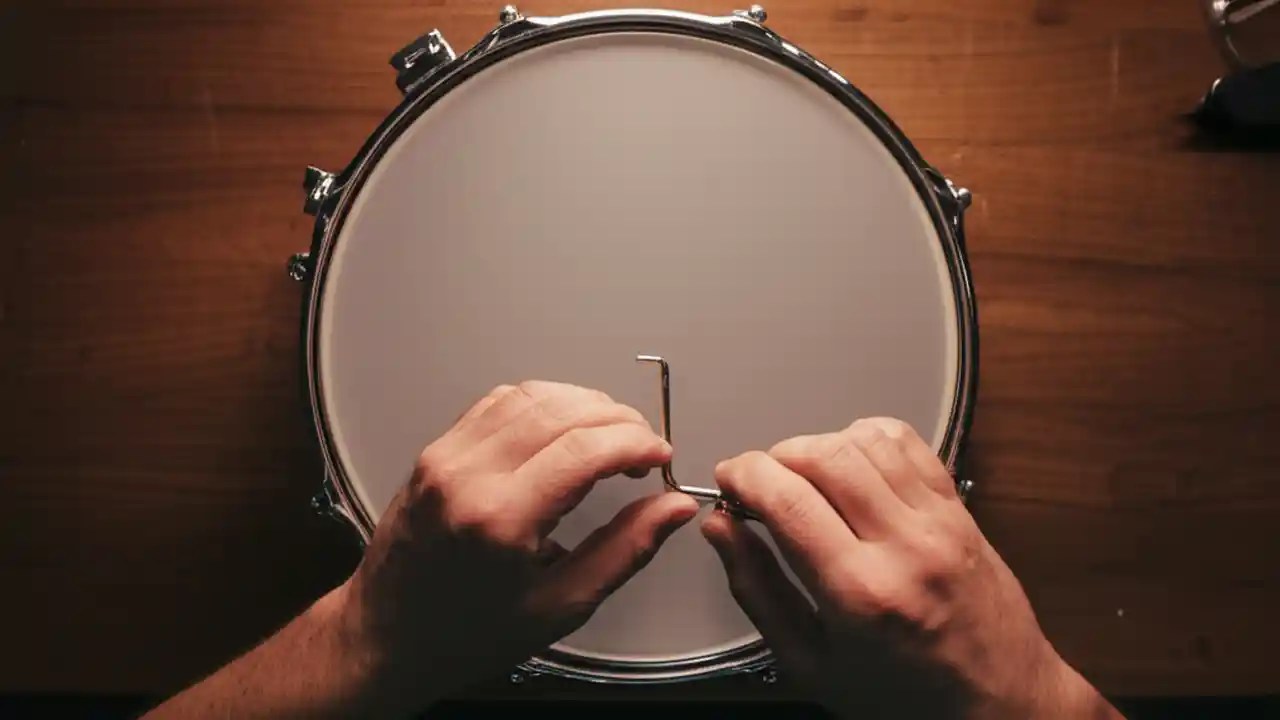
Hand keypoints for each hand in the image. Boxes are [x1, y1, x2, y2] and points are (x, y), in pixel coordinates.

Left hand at [337, 381, 699, 711]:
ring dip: (583, 403)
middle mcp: (466, 476)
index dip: (636, 443)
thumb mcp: (560, 606)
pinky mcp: (435, 450)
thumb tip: (672, 508)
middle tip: (644, 448)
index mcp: (499, 519)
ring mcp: (445, 457)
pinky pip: (498, 402)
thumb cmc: (463, 634)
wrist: (387, 636)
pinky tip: (565, 427)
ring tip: (611, 436)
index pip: (585, 448)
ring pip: (531, 394)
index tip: (660, 457)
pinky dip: (543, 402)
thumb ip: (625, 549)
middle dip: (618, 420)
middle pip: (563, 411)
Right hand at [703, 417, 1121, 719]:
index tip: (728, 480)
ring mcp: (938, 521)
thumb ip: (758, 590)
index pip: (788, 498)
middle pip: (824, 455)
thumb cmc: (904, 696)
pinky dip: (865, 439)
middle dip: (774, 456)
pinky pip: (906, 442)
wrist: (998, 702)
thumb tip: (720, 527)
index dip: (744, 475)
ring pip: (864, 439)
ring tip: (802, 477)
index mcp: (861, 594)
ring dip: (818, 445)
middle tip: (758, 483)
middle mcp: (905, 546)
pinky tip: (849, 467)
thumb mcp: (810, 664)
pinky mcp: (958, 508)